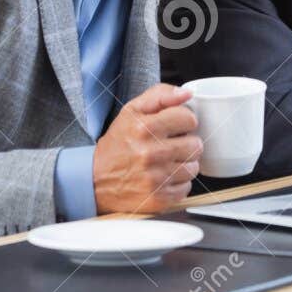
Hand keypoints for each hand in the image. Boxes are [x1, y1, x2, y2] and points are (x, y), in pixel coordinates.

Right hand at [92, 84, 202, 213]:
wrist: (95, 179)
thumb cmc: (118, 143)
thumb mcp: (132, 111)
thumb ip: (161, 95)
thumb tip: (187, 93)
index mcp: (144, 128)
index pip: (188, 118)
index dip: (184, 121)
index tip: (175, 126)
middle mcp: (150, 154)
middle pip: (196, 144)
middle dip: (186, 143)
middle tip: (171, 145)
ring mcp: (155, 179)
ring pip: (193, 168)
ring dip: (184, 164)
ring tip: (167, 162)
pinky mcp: (158, 198)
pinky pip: (186, 188)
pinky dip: (178, 183)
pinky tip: (163, 177)